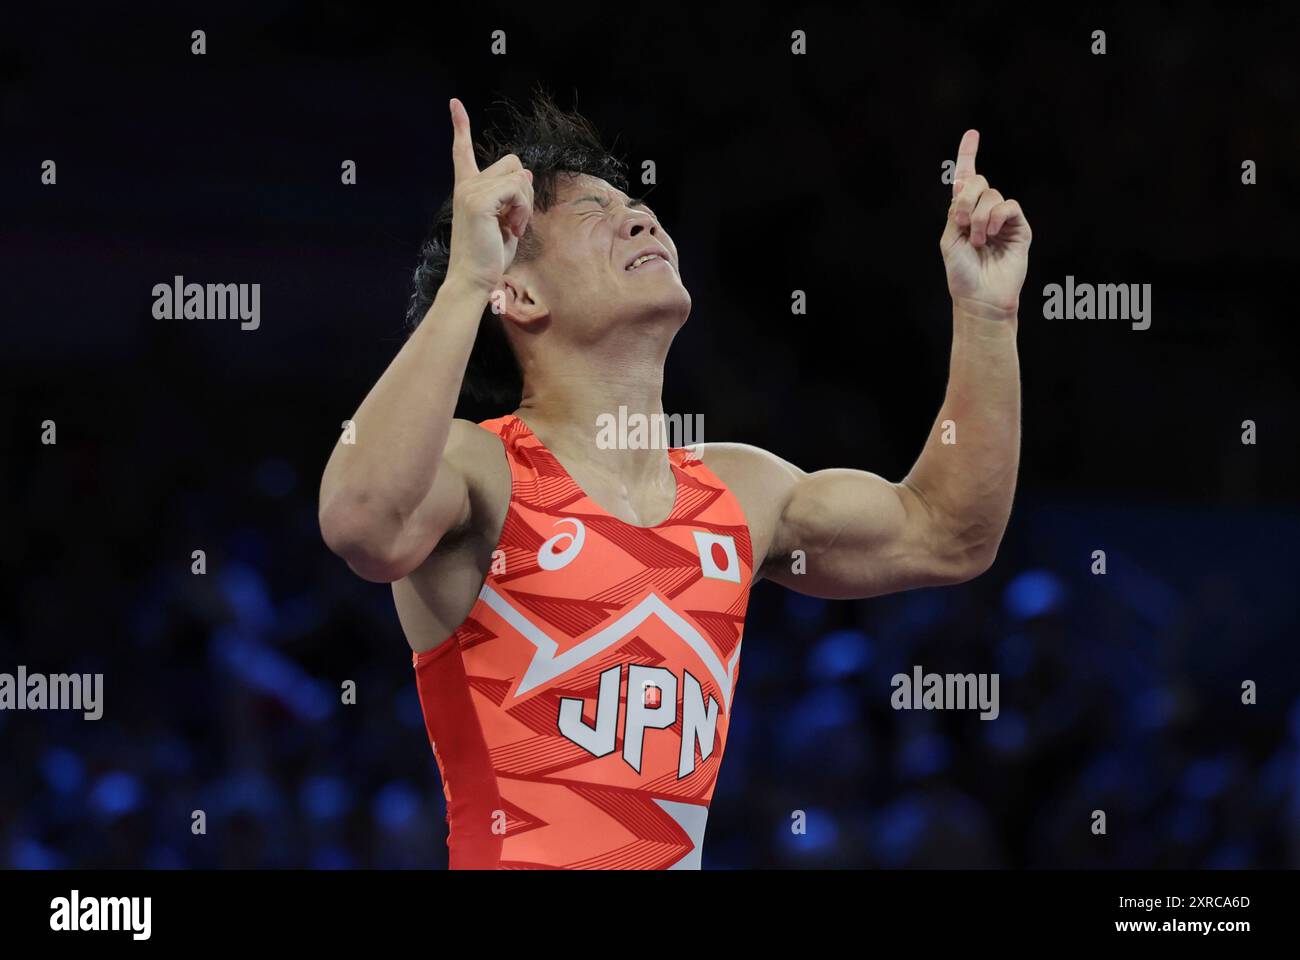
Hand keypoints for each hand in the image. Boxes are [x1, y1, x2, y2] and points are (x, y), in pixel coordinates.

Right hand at [445, 97, 534, 293]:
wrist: (473, 279)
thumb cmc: (489, 257)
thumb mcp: (505, 222)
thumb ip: (513, 197)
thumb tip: (527, 173)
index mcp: (467, 189)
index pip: (462, 152)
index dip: (460, 126)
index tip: (454, 104)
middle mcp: (466, 185)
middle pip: (514, 163)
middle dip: (525, 191)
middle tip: (515, 220)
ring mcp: (471, 190)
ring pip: (520, 176)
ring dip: (526, 204)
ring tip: (512, 227)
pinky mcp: (479, 199)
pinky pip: (518, 189)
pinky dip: (523, 210)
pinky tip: (512, 229)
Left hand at [939, 130, 1031, 315]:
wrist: (980, 296)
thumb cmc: (961, 273)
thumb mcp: (950, 239)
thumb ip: (956, 210)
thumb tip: (964, 182)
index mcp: (964, 213)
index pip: (966, 179)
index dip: (968, 154)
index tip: (972, 133)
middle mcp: (984, 212)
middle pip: (978, 181)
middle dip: (966, 198)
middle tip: (960, 222)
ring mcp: (1002, 219)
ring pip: (992, 195)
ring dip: (979, 217)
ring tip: (978, 241)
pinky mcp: (1019, 227)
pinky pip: (1009, 205)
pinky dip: (996, 217)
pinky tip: (990, 235)